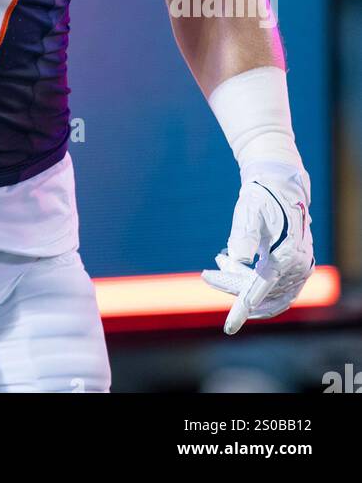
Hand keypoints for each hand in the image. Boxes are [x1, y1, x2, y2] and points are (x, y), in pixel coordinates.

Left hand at [202, 164, 313, 334]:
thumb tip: (236, 262)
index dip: (242, 309)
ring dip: (243, 286)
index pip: (261, 289)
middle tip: (209, 274)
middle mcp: (299, 267)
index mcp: (287, 254)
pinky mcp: (299, 270)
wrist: (281, 185)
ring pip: (269, 295)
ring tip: (221, 261)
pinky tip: (235, 269)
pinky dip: (256, 286)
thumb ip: (242, 236)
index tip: (229, 327)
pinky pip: (276, 290)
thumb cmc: (261, 196)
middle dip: (234, 288)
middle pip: (262, 294)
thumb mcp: (247, 211)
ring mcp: (302, 270)